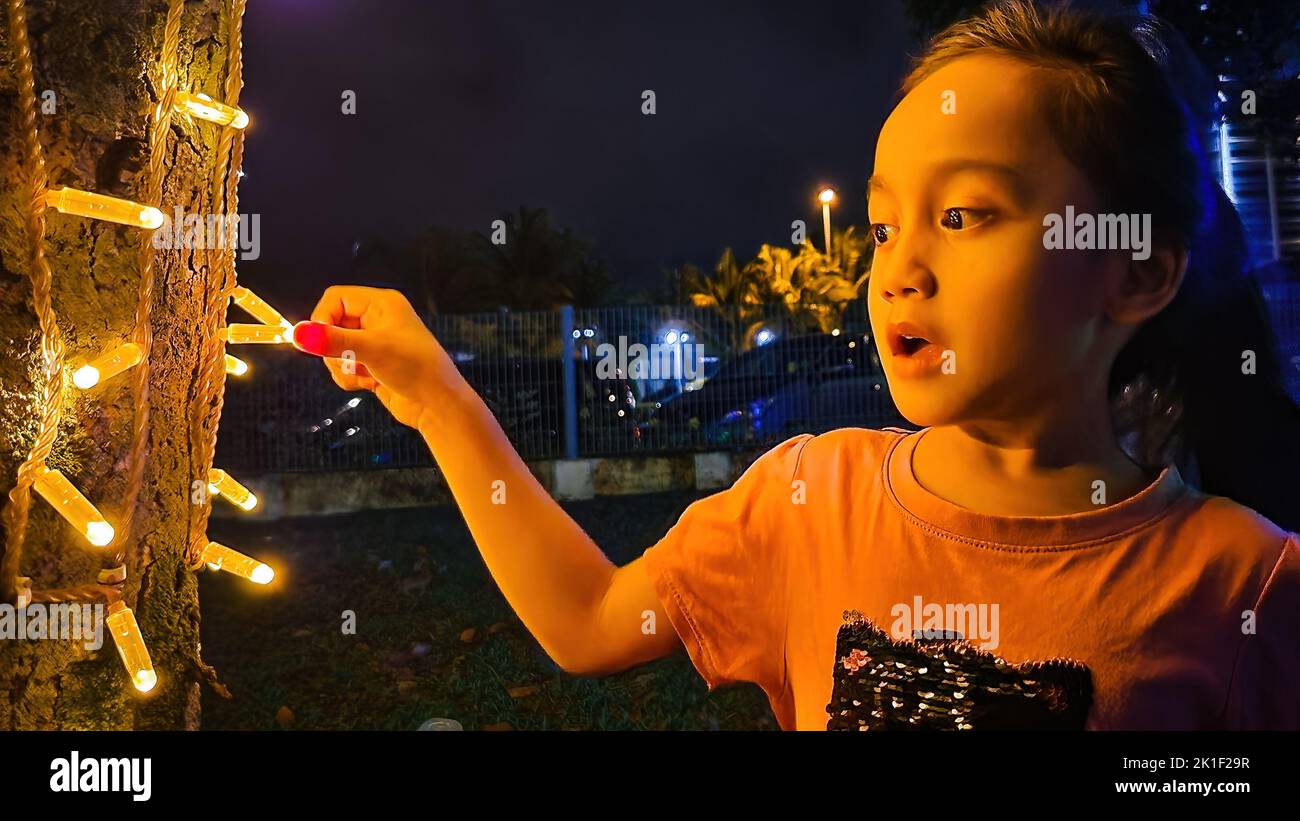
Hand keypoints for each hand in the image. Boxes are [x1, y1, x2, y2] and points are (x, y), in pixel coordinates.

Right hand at [293, 286, 457, 430]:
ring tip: (364, 374)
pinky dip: (349, 377)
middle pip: (332, 325)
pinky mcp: (372, 365)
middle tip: (348, 361)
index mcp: (382, 304)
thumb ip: (332, 341)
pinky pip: (343, 367)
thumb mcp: (371, 350)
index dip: (323, 318)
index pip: (336, 298)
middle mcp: (377, 319)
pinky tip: (369, 384)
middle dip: (334, 348)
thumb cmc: (415, 368)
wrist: (437, 405)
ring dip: (341, 367)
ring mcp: (374, 343)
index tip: (319, 341)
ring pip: (335, 349)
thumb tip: (298, 333)